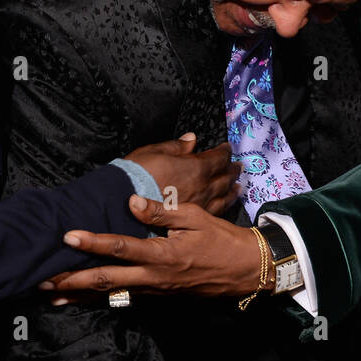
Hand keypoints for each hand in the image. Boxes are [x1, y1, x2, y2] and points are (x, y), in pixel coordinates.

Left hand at [42, 197, 264, 301]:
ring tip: (52, 295)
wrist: (246, 270)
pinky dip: (100, 298)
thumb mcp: (195, 218)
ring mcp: (154, 290)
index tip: (68, 236)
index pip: (120, 248)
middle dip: (72, 281)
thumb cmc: (221, 239)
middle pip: (105, 281)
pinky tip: (83, 298)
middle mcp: (153, 278)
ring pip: (111, 294)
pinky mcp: (157, 295)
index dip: (92, 242)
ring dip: (80, 294)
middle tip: (42, 281)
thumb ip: (161, 212)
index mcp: (162, 256)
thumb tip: (131, 202)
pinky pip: (123, 297)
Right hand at [125, 133, 240, 216]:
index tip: (227, 148)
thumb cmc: (136, 176)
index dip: (224, 151)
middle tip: (238, 166)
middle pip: (224, 177)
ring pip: (222, 196)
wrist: (122, 204)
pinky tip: (225, 204)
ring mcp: (198, 206)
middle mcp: (201, 188)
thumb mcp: (154, 151)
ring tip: (238, 185)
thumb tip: (191, 139)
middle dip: (231, 169)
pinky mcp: (192, 221)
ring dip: (231, 189)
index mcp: (194, 168)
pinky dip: (223, 205)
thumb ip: (177, 146)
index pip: (217, 158)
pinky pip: (214, 211)